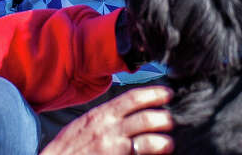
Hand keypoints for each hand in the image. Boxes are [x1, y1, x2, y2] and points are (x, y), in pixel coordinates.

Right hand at [41, 86, 173, 154]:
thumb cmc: (67, 148)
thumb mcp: (84, 123)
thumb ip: (104, 116)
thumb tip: (126, 112)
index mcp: (101, 115)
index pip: (132, 98)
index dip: (153, 94)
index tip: (167, 93)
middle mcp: (109, 130)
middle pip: (146, 119)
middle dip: (164, 119)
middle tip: (173, 120)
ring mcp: (113, 149)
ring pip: (148, 142)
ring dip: (164, 142)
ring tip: (169, 143)